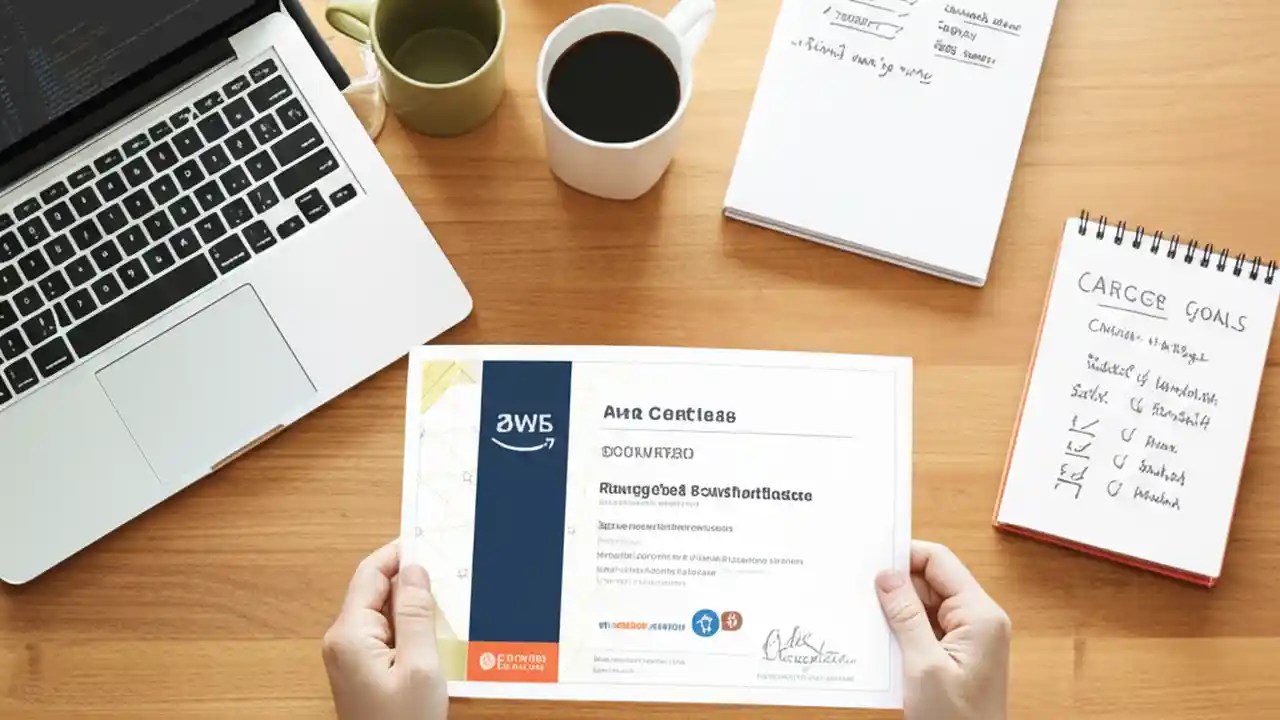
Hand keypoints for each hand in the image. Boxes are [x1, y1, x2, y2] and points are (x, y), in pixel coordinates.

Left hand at [323, 541, 448, 719]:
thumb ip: (416, 614)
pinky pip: (385, 633)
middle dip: (410, 578)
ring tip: (447, 603)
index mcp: (350, 634)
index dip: (400, 553)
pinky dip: (409, 626)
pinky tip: (434, 633)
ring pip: (383, 612)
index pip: (371, 573)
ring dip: (412, 604)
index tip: (430, 540)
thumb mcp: (420, 666)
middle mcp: (342, 641)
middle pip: (375, 590)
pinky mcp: (362, 670)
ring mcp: (350, 657)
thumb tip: (414, 569)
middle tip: (448, 571)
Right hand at [876, 540, 1010, 719]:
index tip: (870, 560)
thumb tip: (887, 575)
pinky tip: (882, 640)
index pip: (940, 562)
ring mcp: (969, 638)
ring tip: (868, 619)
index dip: (905, 556)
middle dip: (897, 586)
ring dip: (897, 611)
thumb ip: (905, 616)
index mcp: (981, 616)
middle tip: (860, 593)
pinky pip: (926, 628)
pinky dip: (903, 630)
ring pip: (925, 605)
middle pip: (932, 581)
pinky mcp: (957, 654)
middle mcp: (979, 621)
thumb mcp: (923, 667)